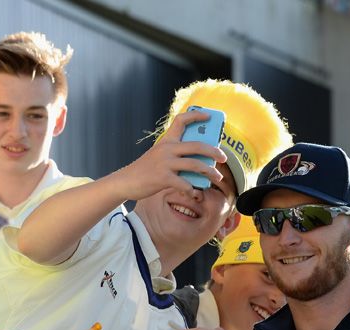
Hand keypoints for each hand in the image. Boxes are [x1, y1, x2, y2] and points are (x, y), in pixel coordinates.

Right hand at [109, 111, 225, 200]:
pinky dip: (192, 190)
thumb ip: (175, 155)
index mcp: (166, 141)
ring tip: (218, 178)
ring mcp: (165, 163)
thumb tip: (199, 162)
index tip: (208, 116)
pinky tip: (195, 193)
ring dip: (210, 172)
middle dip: (214, 151)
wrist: (125, 181)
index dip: (196, 116)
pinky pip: (185, 184)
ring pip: (195, 165)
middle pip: (197, 145)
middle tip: (223, 157)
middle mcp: (167, 149)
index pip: (181, 120)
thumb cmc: (145, 170)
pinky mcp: (163, 178)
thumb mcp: (158, 156)